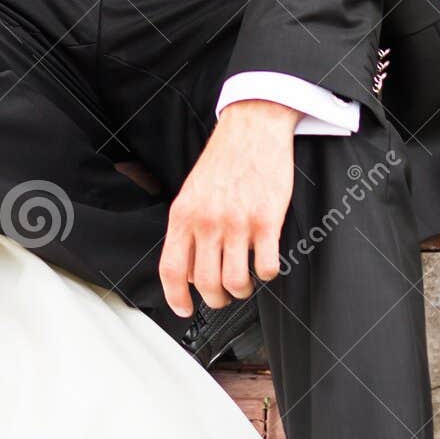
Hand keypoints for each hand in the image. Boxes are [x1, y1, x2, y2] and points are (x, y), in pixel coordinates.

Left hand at [159, 98, 296, 317]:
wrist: (252, 128)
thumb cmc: (223, 160)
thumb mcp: (192, 192)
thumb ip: (188, 229)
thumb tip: (188, 269)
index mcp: (183, 214)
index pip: (172, 268)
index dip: (175, 297)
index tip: (183, 309)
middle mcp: (207, 221)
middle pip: (206, 283)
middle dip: (216, 299)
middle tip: (223, 296)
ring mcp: (237, 222)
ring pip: (236, 282)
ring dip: (242, 290)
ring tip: (245, 280)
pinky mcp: (267, 221)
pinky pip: (266, 267)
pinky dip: (267, 273)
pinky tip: (266, 262)